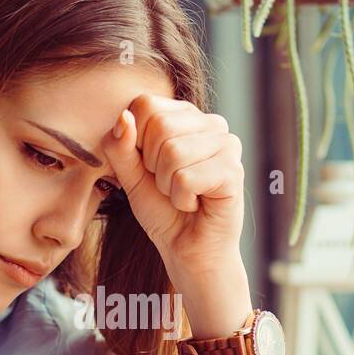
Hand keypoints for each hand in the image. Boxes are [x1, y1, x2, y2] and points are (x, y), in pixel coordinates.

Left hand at [100, 94, 245, 281]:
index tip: (150, 166)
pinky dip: (182, 200)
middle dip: (152, 166)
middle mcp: (210, 123)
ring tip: (183, 195)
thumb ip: (120, 146)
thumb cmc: (162, 210)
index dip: (135, 140)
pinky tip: (196, 204)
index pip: (145, 104)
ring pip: (172, 152)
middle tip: (169, 184)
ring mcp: (226, 144)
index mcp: (185, 116)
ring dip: (167, 186)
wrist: (188, 250)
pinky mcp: (233, 171)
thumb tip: (123, 117)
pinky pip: (186, 178)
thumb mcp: (130, 175)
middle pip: (159, 125)